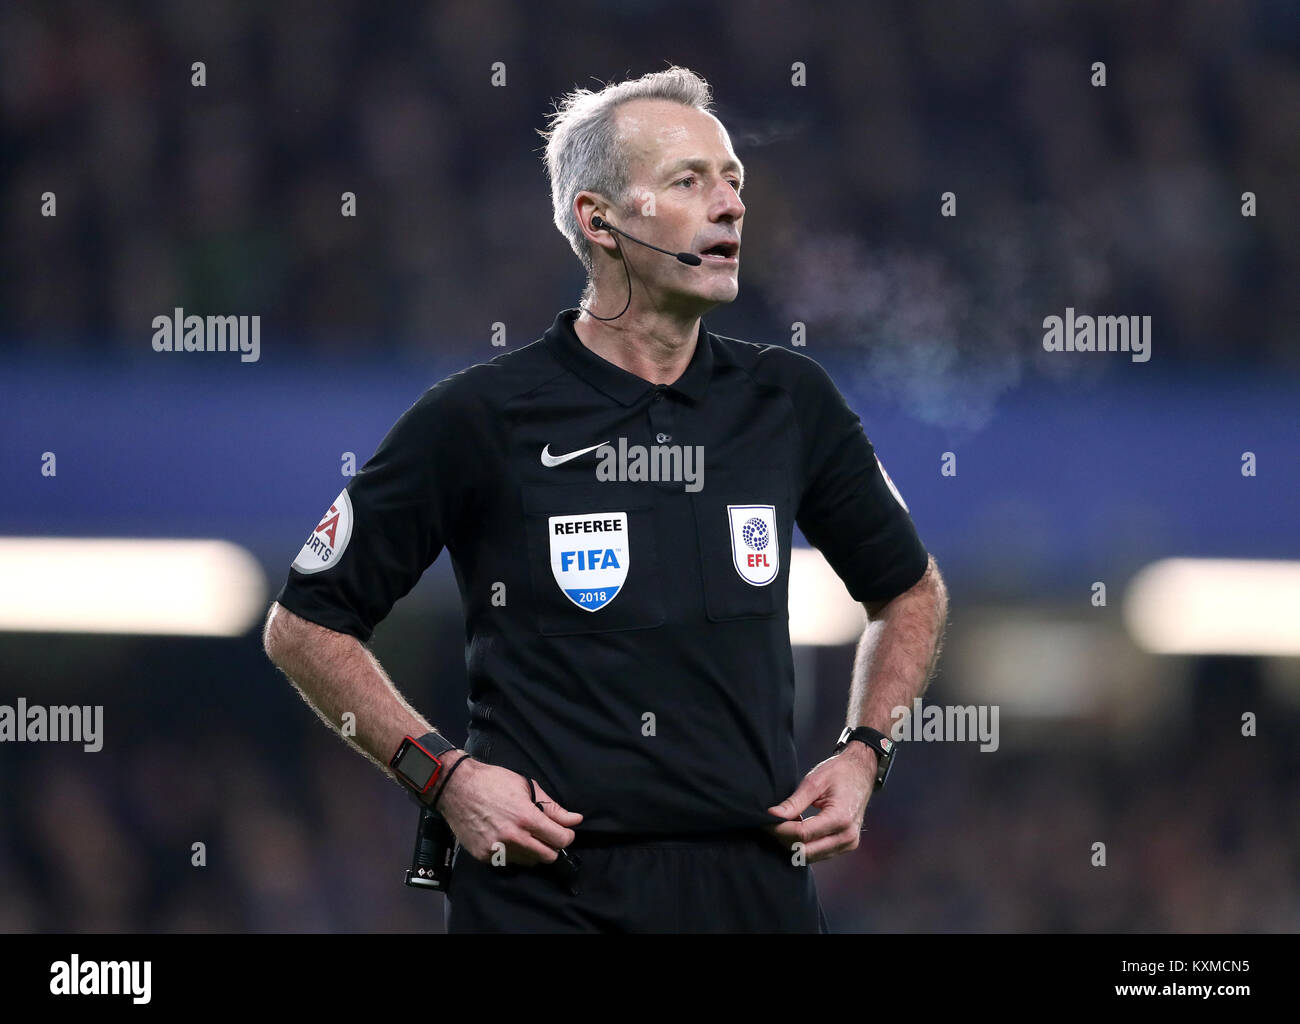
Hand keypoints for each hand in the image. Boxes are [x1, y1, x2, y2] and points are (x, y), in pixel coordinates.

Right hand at [435, 755, 582, 866]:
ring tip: (524, 834)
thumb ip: (553, 808)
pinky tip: (507, 837)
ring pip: (529, 861)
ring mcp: (497, 849)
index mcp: (526, 818)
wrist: (456, 788)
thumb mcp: (526, 787)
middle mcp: (513, 837)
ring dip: (533, 851)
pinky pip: (509, 862)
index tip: (564, 831)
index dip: (567, 835)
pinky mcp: (484, 856)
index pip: (560, 840)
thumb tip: (575, 820)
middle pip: (548, 857)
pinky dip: (514, 853)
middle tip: (546, 834)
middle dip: (552, 846)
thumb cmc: (493, 782)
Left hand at [764, 743, 876, 862]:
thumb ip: (794, 802)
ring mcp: (849, 844)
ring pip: (811, 856)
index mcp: (840, 818)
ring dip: (794, 843)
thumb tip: (772, 815)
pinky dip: (805, 845)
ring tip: (786, 822)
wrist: (862, 772)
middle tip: (771, 823)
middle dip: (784, 839)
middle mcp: (847, 836)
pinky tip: (799, 827)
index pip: (802, 834)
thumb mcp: (814, 782)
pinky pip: (819, 853)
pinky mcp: (847, 845)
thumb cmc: (839, 772)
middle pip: (805, 851)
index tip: (766, 820)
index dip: (780, 829)